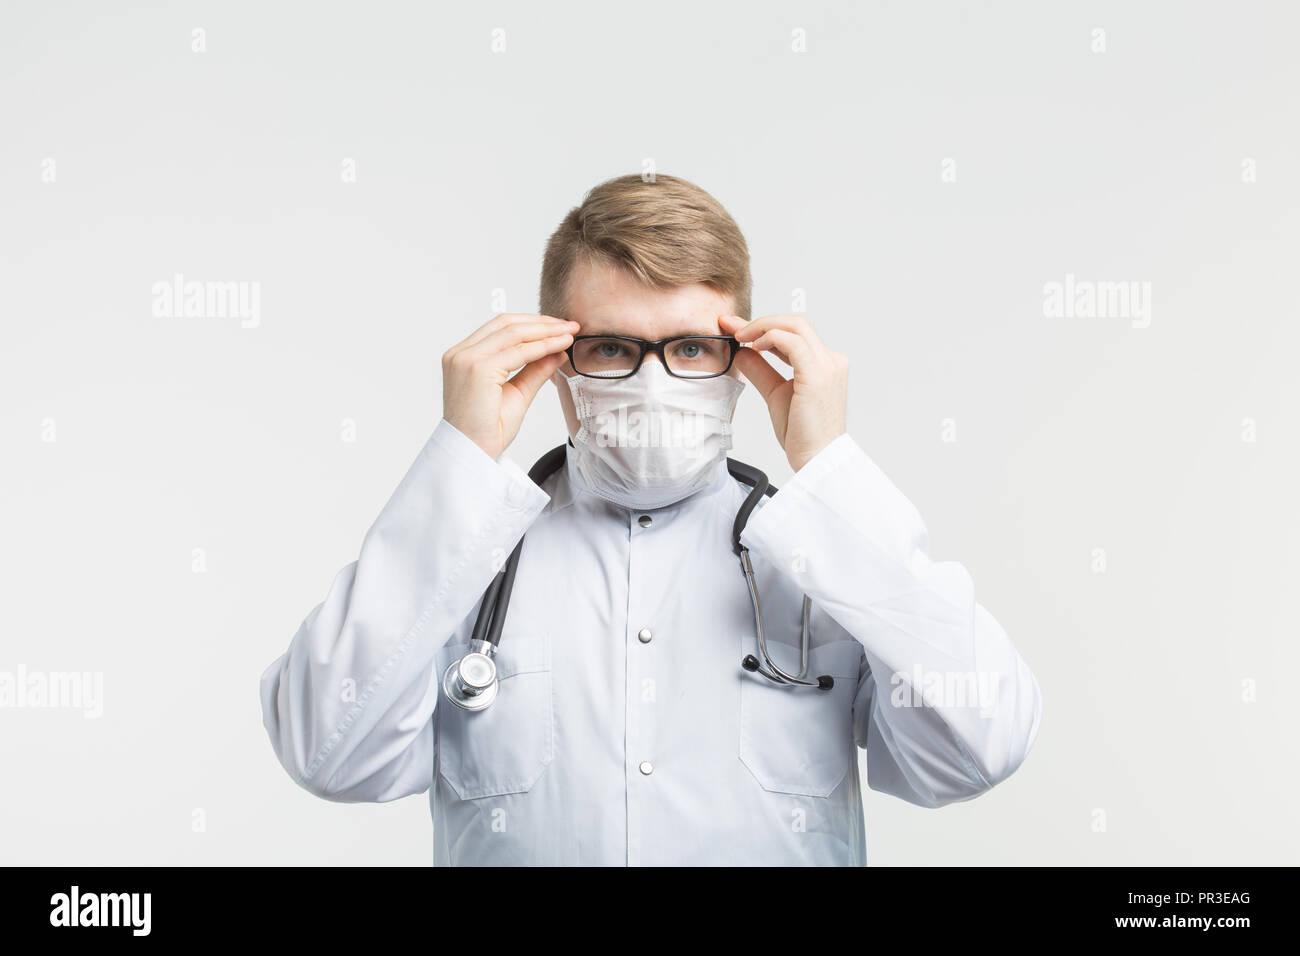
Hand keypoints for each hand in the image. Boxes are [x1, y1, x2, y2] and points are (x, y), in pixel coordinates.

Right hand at [442, 313, 579, 459]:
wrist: (472, 454)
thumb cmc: (487, 431)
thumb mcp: (517, 393)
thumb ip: (535, 370)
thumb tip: (557, 351)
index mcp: (463, 356)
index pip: (500, 328)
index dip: (532, 324)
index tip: (558, 328)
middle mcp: (460, 354)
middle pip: (506, 324)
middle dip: (542, 322)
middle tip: (569, 326)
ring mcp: (466, 359)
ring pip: (514, 333)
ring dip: (545, 331)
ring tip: (569, 333)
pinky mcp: (477, 369)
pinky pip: (518, 351)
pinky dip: (542, 346)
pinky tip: (560, 346)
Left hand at [719, 313, 847, 471]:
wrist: (817, 458)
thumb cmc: (803, 434)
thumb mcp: (775, 393)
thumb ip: (761, 371)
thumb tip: (742, 352)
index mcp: (824, 364)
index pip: (793, 335)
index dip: (763, 327)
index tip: (736, 327)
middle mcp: (830, 360)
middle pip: (795, 324)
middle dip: (760, 321)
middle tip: (731, 325)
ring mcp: (827, 365)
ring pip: (794, 326)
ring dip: (763, 326)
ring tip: (740, 335)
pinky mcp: (817, 374)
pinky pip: (792, 342)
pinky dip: (770, 337)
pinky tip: (754, 346)